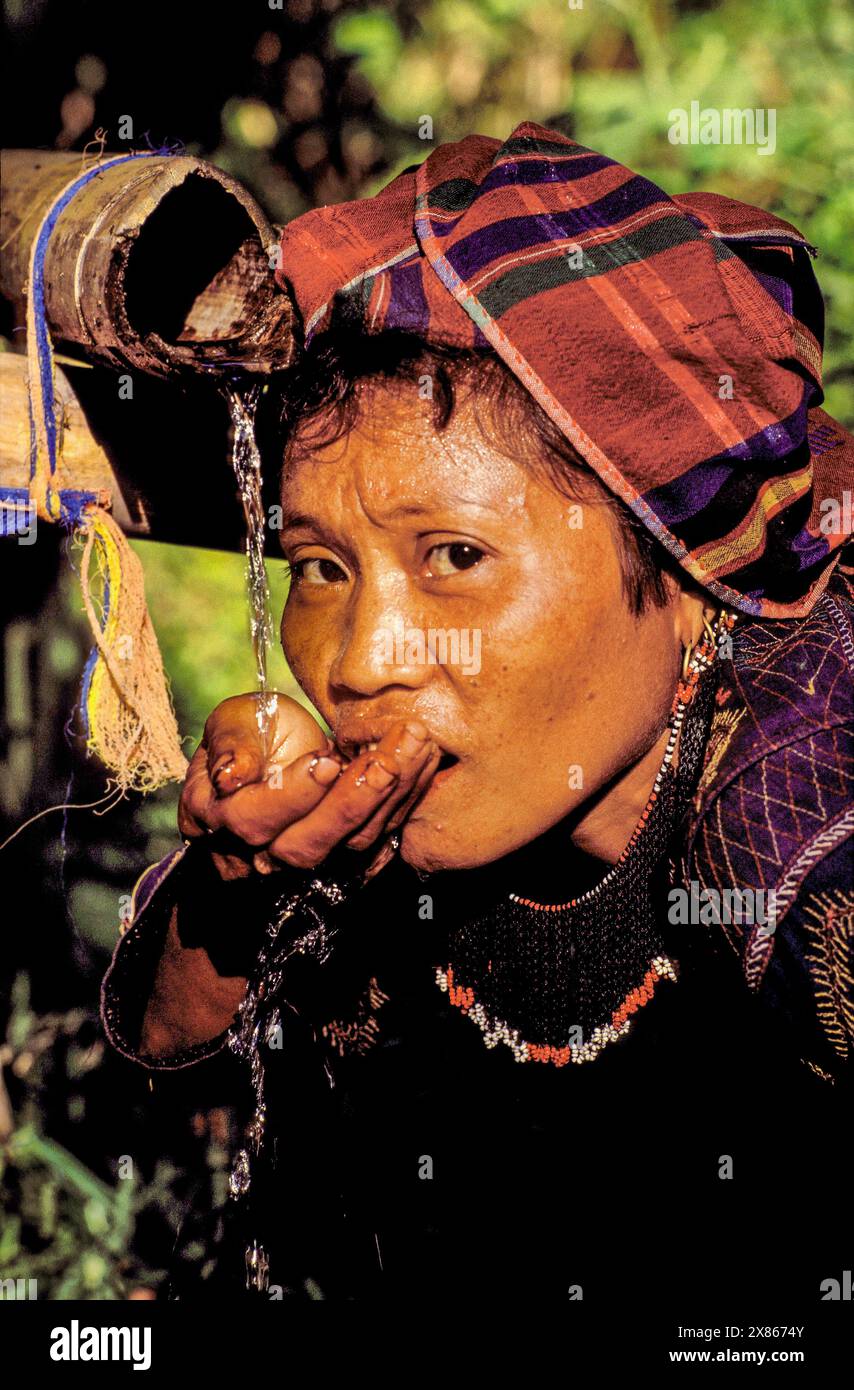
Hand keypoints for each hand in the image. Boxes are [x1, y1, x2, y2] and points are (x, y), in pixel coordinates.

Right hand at [177, 692, 439, 876]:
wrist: (275, 751)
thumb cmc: (249, 734)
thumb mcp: (230, 722)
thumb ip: (230, 743)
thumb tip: (232, 775)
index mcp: (217, 818)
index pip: (253, 820)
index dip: (292, 795)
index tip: (328, 760)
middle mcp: (259, 853)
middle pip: (305, 847)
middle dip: (351, 803)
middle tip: (385, 759)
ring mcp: (306, 860)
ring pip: (349, 847)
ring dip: (387, 797)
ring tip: (413, 746)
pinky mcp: (347, 856)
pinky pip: (379, 840)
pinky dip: (404, 801)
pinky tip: (423, 761)